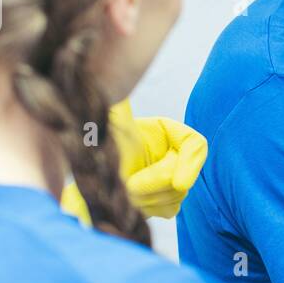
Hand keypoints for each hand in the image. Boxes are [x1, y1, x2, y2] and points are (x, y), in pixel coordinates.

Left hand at [61, 99, 207, 223]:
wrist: (86, 176)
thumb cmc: (96, 147)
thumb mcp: (107, 123)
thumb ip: (114, 106)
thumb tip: (103, 73)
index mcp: (169, 132)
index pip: (196, 146)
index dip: (191, 164)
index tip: (178, 183)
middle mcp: (177, 154)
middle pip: (185, 176)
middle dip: (155, 185)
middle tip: (128, 186)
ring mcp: (175, 179)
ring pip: (177, 195)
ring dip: (149, 198)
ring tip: (124, 190)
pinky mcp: (168, 200)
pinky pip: (169, 209)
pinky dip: (149, 208)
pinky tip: (130, 201)